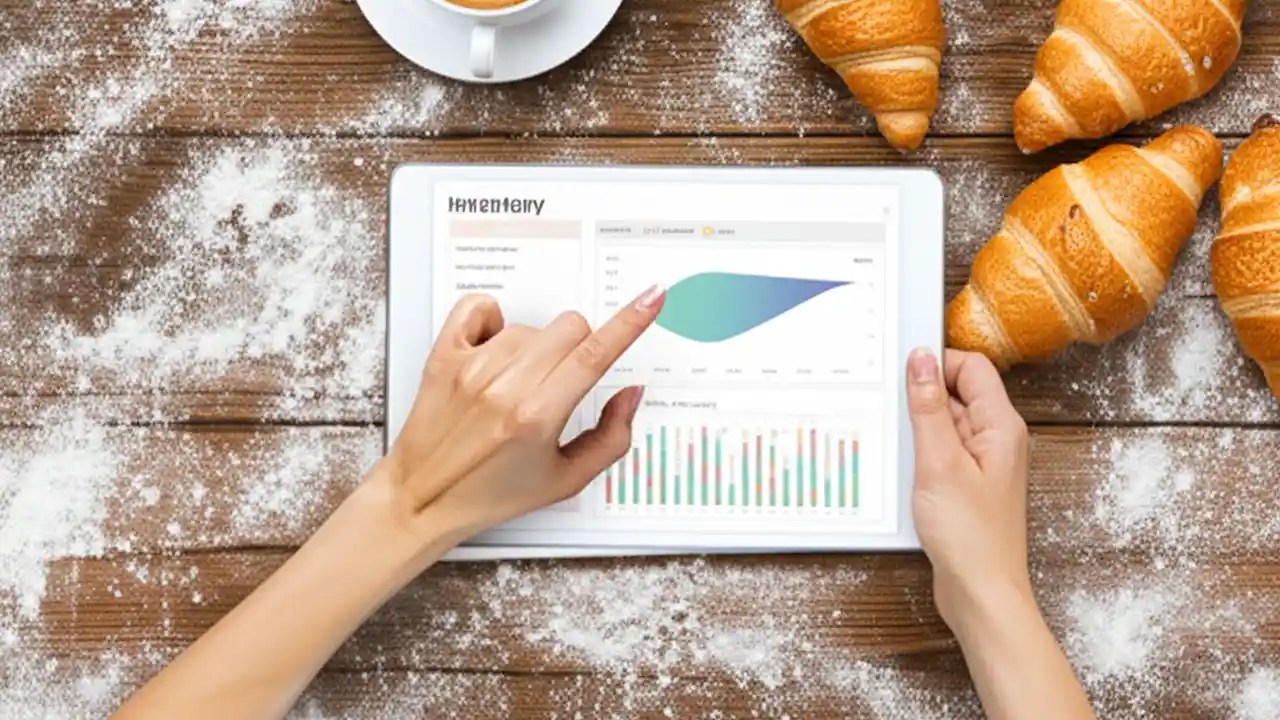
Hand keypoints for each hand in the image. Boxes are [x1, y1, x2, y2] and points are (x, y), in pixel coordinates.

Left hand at [372, 286, 665, 548]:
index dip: (630, 321)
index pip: (596, 354)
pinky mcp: (444, 356)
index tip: (651, 296)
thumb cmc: (491, 493)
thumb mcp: (565, 480)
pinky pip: (479, 307)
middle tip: (561, 382)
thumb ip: (610, 438)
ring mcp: (471, 368)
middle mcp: (504, 387)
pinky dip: (493, 319)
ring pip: (531, 324)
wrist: (422, 499)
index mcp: (537, 417)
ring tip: (520, 382)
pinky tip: (493, 346)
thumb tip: (630, 393)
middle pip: (570, 328)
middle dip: (578, 349)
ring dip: (537, 345)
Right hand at [906, 348, 1031, 633]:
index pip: (972, 367)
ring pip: (944, 425)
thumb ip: (929, 407)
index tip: (903, 374)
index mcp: (1001, 426)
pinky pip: (940, 452)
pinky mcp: (966, 484)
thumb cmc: (971, 536)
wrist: (980, 593)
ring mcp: (982, 463)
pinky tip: (904, 471)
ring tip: (901, 452)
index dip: (937, 364)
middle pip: (957, 394)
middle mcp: (996, 440)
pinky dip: (919, 455)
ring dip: (918, 431)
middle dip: (921, 399)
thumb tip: (921, 360)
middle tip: (894, 414)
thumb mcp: (939, 462)